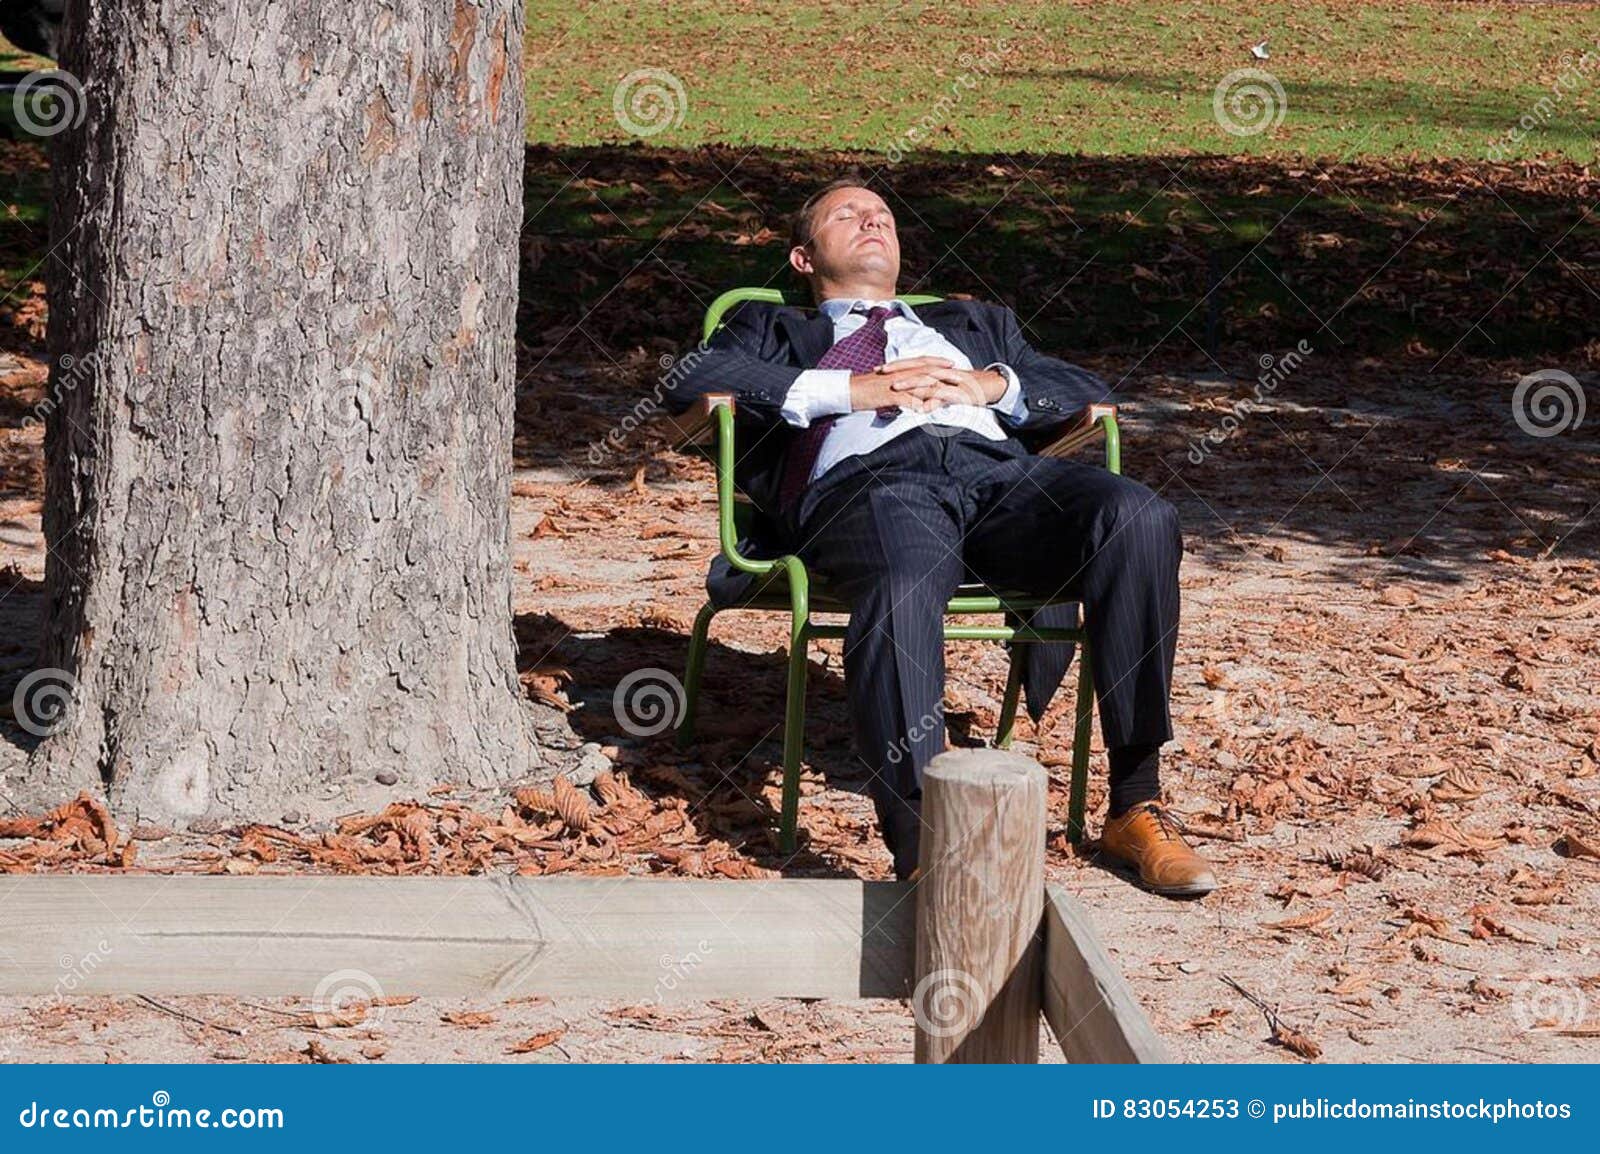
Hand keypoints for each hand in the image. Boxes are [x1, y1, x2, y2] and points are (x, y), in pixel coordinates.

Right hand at [847, 357, 955, 412]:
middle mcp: (899, 374)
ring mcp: (894, 385)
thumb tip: (906, 394)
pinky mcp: (888, 396)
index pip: (922, 363)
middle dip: (944, 373)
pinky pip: (905, 400)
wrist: (847, 390)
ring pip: (919, 385)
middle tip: (961, 376)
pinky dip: (917, 405)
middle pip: (926, 372)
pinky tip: (927, 410)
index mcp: (899, 370)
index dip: (937, 362)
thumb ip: (898, 387)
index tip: (951, 363)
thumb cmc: (864, 389)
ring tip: (950, 393)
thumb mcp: (884, 385)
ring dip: (936, 389)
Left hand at [887, 365, 1006, 407]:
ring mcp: (949, 381)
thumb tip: (918, 403)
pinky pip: (943, 396)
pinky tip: (921, 409)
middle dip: (898, 370)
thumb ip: (931, 395)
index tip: (879, 368)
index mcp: (936, 370)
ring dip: (910, 384)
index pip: (913, 365)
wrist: (990, 386)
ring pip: (927, 380)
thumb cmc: (966, 388)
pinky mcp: (958, 392)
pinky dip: (932, 402)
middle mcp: (941, 372)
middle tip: (881, 372)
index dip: (897, 366)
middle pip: (916, 369)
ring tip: (895, 388)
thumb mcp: (945, 391)